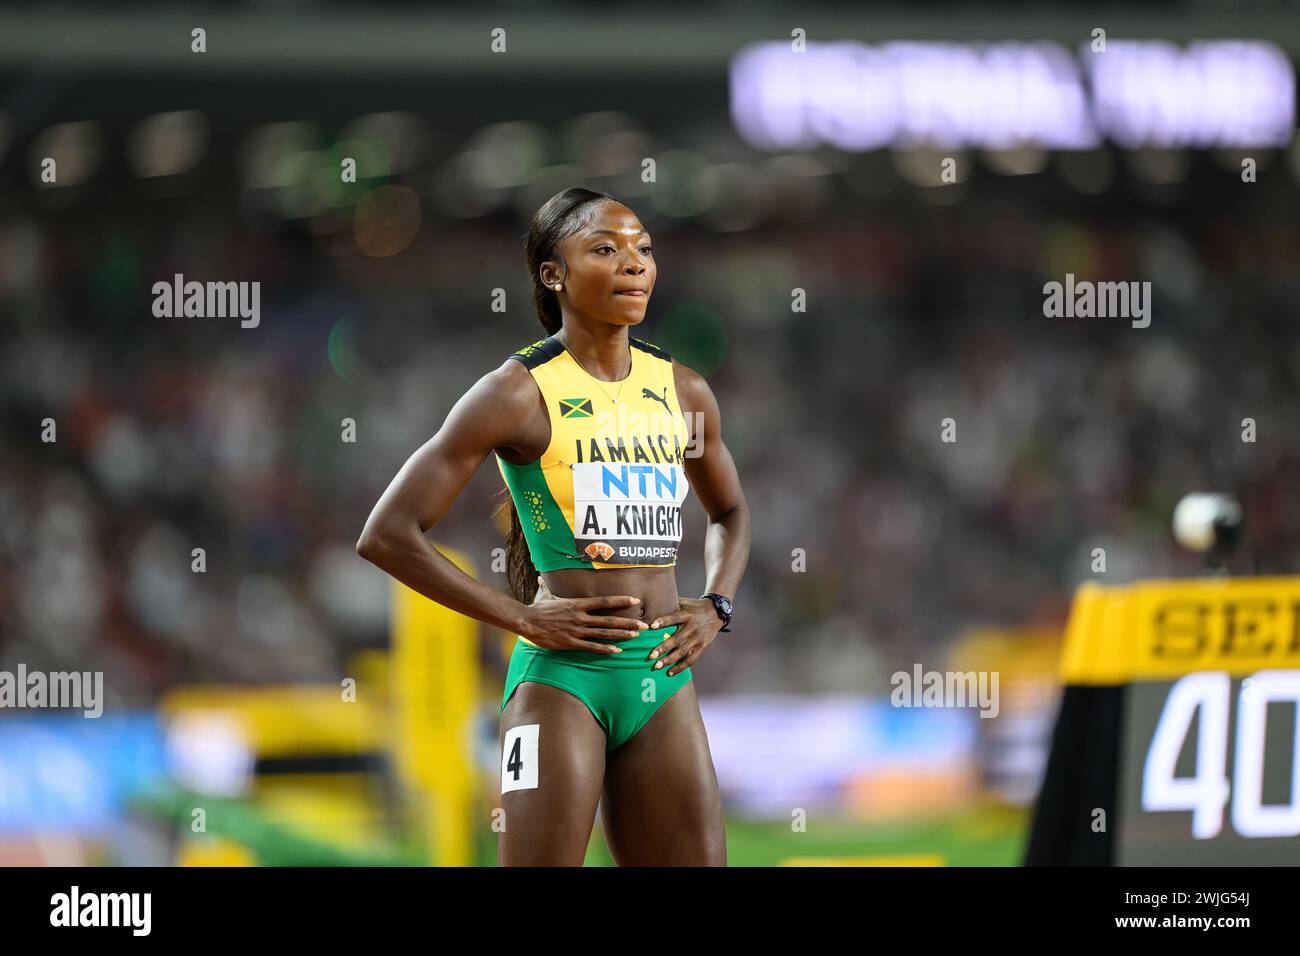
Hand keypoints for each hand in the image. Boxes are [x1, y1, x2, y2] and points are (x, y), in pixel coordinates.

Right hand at [519, 577, 647, 653]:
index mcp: (578, 603)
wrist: (527, 622)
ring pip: (604, 633)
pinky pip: (592, 647)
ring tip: (635, 636)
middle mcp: (581, 617)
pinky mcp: (571, 643)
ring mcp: (577, 631)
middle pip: (610, 619)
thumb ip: (550, 587)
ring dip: (621, 635)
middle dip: (628, 622)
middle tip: (644, 625)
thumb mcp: (548, 595)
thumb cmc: (538, 608)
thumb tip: (541, 576)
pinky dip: (605, 649)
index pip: (605, 601)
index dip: (622, 601)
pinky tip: (617, 650)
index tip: (636, 600)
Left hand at [646, 597, 723, 676]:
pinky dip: (681, 666)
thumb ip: (670, 603)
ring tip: (657, 666)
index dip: (663, 621)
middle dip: (664, 648)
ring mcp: (698, 638)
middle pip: (677, 638)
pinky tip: (670, 672)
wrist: (717, 612)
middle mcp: (692, 627)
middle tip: (651, 655)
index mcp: (686, 614)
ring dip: (670, 659)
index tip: (652, 626)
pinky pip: (691, 659)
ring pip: (683, 651)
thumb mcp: (684, 602)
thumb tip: (650, 604)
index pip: (674, 618)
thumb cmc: (694, 607)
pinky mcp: (702, 646)